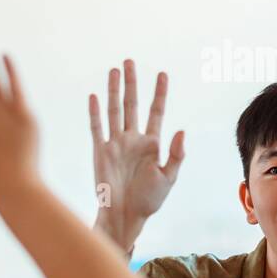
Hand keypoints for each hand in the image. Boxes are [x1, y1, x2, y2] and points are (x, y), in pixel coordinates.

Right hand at [90, 60, 183, 250]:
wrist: (125, 216)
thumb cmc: (149, 201)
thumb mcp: (168, 177)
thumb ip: (175, 154)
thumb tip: (181, 130)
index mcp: (151, 144)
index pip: (156, 112)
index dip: (159, 93)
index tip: (162, 74)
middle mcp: (132, 139)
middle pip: (132, 105)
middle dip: (132, 83)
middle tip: (129, 62)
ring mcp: (115, 144)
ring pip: (114, 110)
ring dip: (114, 91)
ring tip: (114, 70)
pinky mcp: (100, 152)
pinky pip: (96, 127)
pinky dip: (95, 112)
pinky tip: (94, 95)